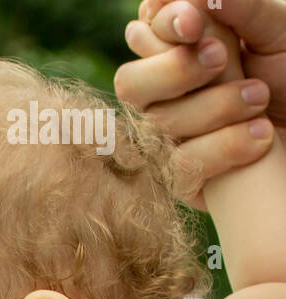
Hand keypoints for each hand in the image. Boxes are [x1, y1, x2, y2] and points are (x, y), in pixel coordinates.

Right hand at [116, 0, 285, 208]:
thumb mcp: (275, 28)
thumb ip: (238, 7)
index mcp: (178, 47)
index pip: (145, 31)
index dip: (162, 25)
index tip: (192, 23)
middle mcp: (163, 93)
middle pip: (130, 83)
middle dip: (173, 71)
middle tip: (221, 59)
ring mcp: (168, 138)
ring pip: (159, 123)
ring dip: (216, 107)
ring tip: (261, 97)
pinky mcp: (182, 178)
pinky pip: (181, 166)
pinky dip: (225, 146)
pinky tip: (261, 135)